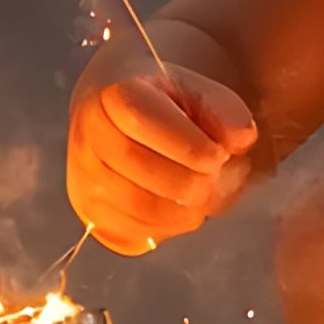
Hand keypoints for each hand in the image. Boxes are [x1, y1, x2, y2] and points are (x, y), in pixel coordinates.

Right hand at [66, 62, 257, 255]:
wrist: (116, 112)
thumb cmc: (163, 100)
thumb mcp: (196, 89)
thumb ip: (224, 109)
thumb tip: (240, 139)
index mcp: (111, 94)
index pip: (145, 122)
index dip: (190, 146)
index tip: (218, 154)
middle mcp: (87, 138)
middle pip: (145, 173)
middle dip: (194, 183)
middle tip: (213, 177)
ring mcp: (83, 179)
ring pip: (142, 211)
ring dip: (186, 210)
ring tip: (201, 191)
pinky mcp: (89, 212)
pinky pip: (134, 234)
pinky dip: (168, 227)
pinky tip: (178, 206)